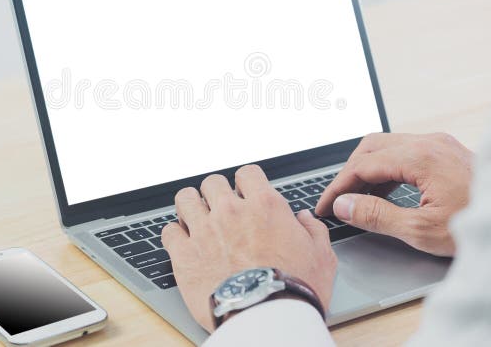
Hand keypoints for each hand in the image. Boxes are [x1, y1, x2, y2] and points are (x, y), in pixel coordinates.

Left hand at [162, 165, 336, 331]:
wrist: (266, 317)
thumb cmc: (294, 289)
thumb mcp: (321, 257)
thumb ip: (312, 230)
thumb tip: (304, 218)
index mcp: (264, 206)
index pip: (247, 173)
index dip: (246, 184)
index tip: (245, 195)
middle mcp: (231, 212)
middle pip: (212, 183)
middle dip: (216, 194)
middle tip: (220, 209)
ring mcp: (204, 230)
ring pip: (185, 199)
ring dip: (190, 206)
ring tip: (195, 218)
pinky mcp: (184, 254)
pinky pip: (168, 231)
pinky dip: (174, 234)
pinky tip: (181, 242)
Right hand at [315, 132, 472, 256]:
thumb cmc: (479, 226)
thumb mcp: (421, 230)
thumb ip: (377, 215)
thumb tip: (344, 205)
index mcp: (420, 157)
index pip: (363, 165)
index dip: (338, 187)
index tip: (325, 206)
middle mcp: (429, 142)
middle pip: (371, 146)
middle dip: (348, 172)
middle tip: (337, 200)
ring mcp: (440, 143)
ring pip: (387, 145)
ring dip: (367, 168)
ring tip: (357, 197)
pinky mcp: (447, 150)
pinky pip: (405, 149)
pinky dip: (386, 166)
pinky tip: (385, 188)